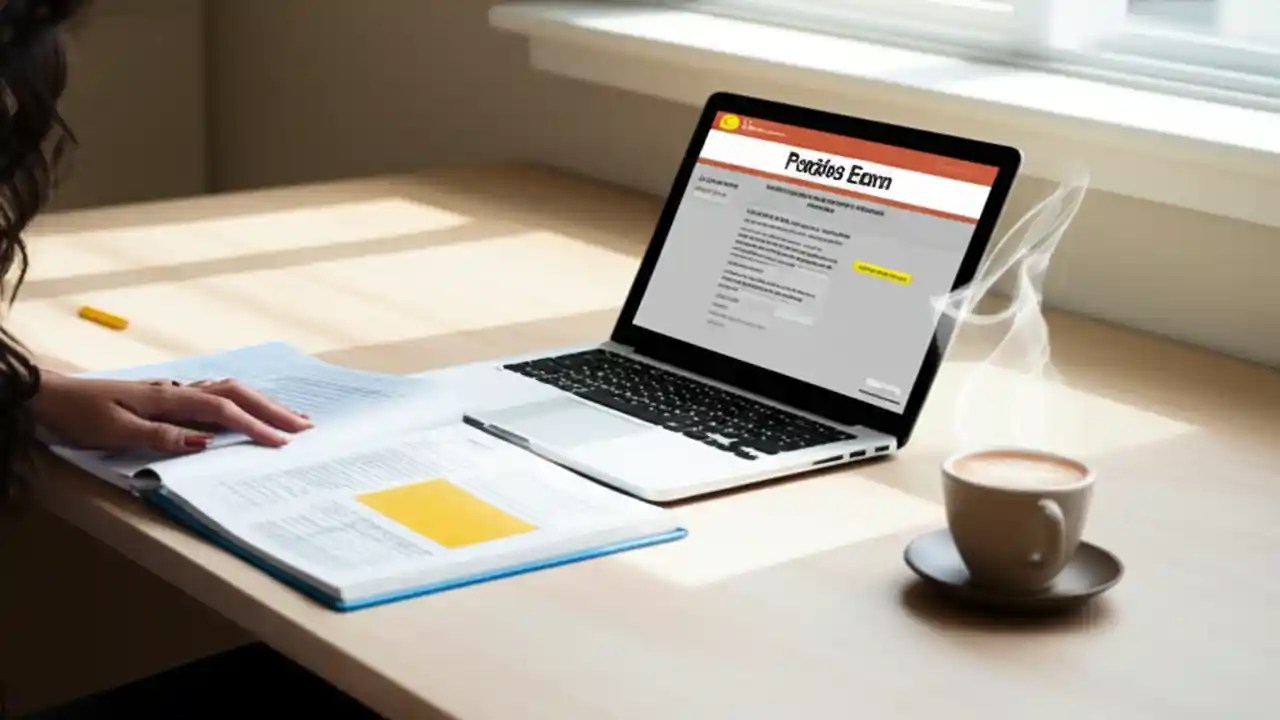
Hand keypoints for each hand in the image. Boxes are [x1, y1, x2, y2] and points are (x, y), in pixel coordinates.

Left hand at [30, 375, 313, 453]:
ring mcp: (174, 391)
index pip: (222, 410)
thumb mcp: (113, 430)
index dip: (254, 426)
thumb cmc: (78, 415)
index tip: (283, 443)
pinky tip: (252, 408)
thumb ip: (159, 435)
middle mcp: (177, 390)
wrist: (48, 397)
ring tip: (292, 417)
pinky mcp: (169, 397)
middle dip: (273, 410)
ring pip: (229, 391)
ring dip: (262, 403)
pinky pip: (216, 395)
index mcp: (167, 398)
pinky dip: (242, 401)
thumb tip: (204, 441)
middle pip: (236, 394)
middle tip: (307, 427)